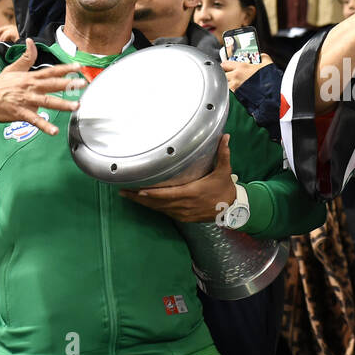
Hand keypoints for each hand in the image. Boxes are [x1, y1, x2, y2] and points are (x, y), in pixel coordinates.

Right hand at [0, 38, 85, 133]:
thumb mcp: (12, 69)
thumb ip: (26, 58)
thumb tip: (31, 42)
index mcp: (29, 77)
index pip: (50, 71)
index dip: (65, 68)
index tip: (78, 67)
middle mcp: (29, 87)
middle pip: (52, 85)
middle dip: (68, 84)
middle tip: (83, 84)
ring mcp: (25, 100)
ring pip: (47, 102)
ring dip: (62, 104)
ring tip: (76, 107)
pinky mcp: (20, 113)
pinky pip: (35, 120)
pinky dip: (44, 125)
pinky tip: (54, 131)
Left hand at [120, 133, 236, 220]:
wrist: (231, 209)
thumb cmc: (225, 188)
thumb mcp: (224, 170)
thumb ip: (223, 153)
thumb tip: (225, 136)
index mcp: (192, 192)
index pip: (168, 194)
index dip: (152, 193)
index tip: (138, 189)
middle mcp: (184, 204)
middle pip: (157, 202)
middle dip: (139, 197)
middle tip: (123, 191)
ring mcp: (182, 213)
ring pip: (158, 209)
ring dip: (142, 203)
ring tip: (127, 195)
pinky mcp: (182, 218)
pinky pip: (164, 212)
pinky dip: (152, 207)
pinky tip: (142, 202)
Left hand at [221, 55, 270, 91]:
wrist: (270, 95)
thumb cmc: (269, 81)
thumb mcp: (268, 65)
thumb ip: (263, 58)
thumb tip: (261, 56)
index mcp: (242, 67)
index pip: (225, 64)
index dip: (225, 65)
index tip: (226, 67)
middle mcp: (236, 76)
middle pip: (222, 74)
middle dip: (224, 75)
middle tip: (228, 76)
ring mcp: (235, 87)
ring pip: (224, 84)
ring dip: (226, 84)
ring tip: (232, 85)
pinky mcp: (236, 97)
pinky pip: (228, 93)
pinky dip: (229, 92)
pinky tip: (235, 93)